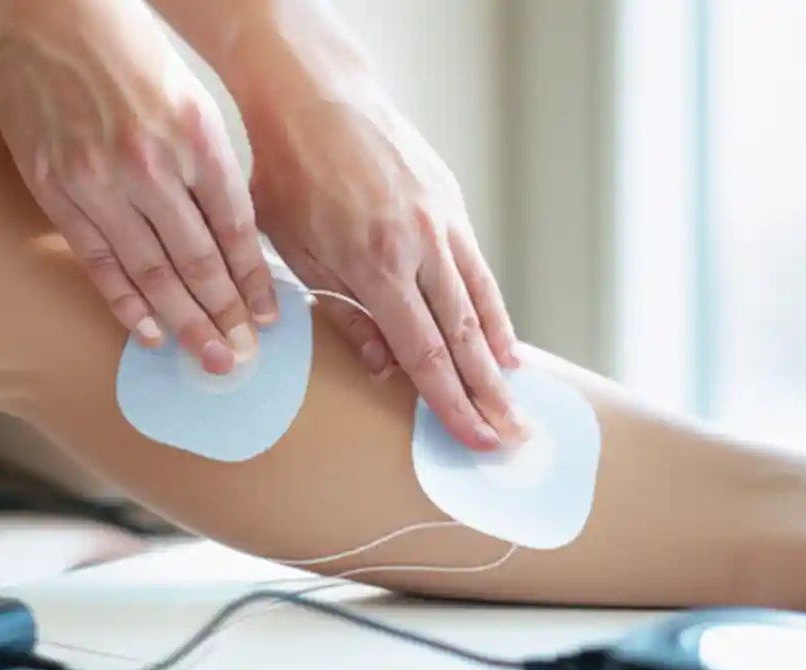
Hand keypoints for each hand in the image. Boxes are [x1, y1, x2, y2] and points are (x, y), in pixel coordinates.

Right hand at [0, 0, 275, 373]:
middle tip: (241, 359)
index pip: (236, 230)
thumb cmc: (125, 51)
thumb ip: (208, 165)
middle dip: (225, 317)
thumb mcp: (188, 99)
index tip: (269, 317)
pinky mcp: (55, 189)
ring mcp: (98, 180)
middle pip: (198, 261)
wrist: (37, 15)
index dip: (254, 281)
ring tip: (206, 357)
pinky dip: (123, 301)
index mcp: (195, 136)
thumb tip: (234, 239)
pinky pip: (98, 260)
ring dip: (182, 322)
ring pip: (150, 271)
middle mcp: (150, 163)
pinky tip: (147, 331)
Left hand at [248, 88, 528, 450]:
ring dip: (499, 359)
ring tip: (517, 399)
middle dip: (489, 395)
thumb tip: (387, 369)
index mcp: (376, 264)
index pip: (425, 353)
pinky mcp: (450, 203)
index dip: (453, 403)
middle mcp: (421, 246)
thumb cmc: (289, 173)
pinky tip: (504, 341)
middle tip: (514, 436)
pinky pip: (479, 269)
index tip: (477, 439)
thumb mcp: (296, 250)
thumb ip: (344, 314)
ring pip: (481, 304)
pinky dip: (494, 310)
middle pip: (463, 337)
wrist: (315, 95)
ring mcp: (442, 222)